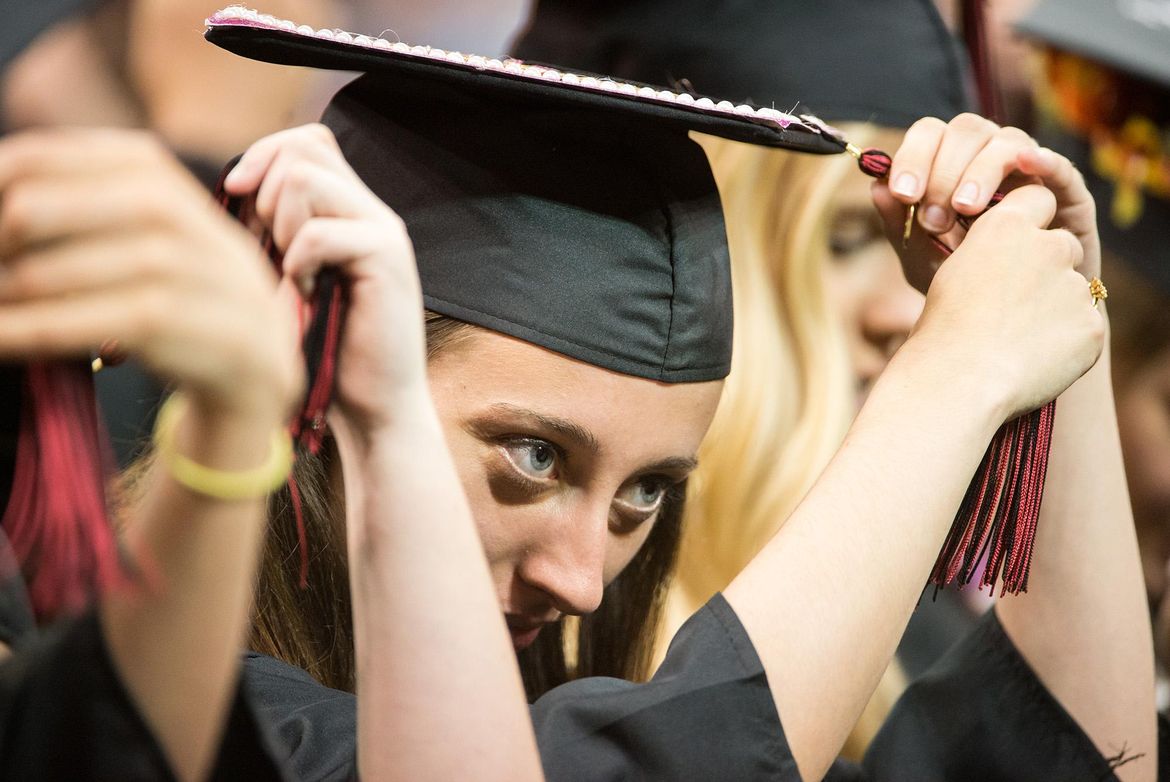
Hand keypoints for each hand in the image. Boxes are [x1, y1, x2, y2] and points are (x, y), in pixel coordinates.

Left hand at [0, 128, 301, 422]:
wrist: (260, 354)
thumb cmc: (185, 287)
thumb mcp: (154, 225)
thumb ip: (91, 195)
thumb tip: (2, 190)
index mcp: (150, 170)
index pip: (37, 158)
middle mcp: (167, 209)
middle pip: (35, 208)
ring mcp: (176, 266)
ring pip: (51, 271)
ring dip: (5, 291)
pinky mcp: (176, 321)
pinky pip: (78, 322)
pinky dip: (26, 332)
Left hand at [222, 124, 429, 438]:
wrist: (374, 407)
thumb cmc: (324, 350)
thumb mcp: (288, 277)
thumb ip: (274, 229)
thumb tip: (232, 185)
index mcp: (350, 209)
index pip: (305, 140)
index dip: (263, 156)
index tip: (236, 198)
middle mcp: (372, 210)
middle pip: (303, 148)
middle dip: (265, 192)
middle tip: (270, 248)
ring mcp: (384, 231)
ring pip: (305, 179)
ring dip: (280, 226)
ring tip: (292, 272)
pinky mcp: (389, 260)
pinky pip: (320, 233)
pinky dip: (298, 263)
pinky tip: (307, 294)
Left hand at [873, 113, 1101, 288]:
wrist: (1012, 321)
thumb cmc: (963, 286)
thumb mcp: (920, 259)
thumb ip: (898, 224)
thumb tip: (876, 186)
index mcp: (949, 164)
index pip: (930, 134)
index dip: (914, 155)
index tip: (903, 193)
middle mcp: (987, 157)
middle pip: (966, 129)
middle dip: (943, 170)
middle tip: (933, 217)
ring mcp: (1028, 171)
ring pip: (1005, 141)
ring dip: (980, 171)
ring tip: (965, 210)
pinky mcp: (1066, 193)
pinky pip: (1058, 165)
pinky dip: (1042, 159)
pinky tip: (1026, 166)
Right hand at [903, 184, 1104, 417]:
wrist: (959, 381)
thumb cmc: (941, 330)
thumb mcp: (950, 274)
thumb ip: (987, 253)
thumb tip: (999, 254)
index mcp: (1007, 227)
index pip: (1038, 197)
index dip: (1030, 220)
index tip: (1017, 244)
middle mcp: (1048, 246)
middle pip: (1062, 245)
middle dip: (1046, 268)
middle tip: (1010, 305)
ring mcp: (1075, 287)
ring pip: (1073, 291)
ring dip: (1054, 308)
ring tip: (1014, 340)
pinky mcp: (1092, 325)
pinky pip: (1082, 330)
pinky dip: (1063, 344)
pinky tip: (1031, 359)